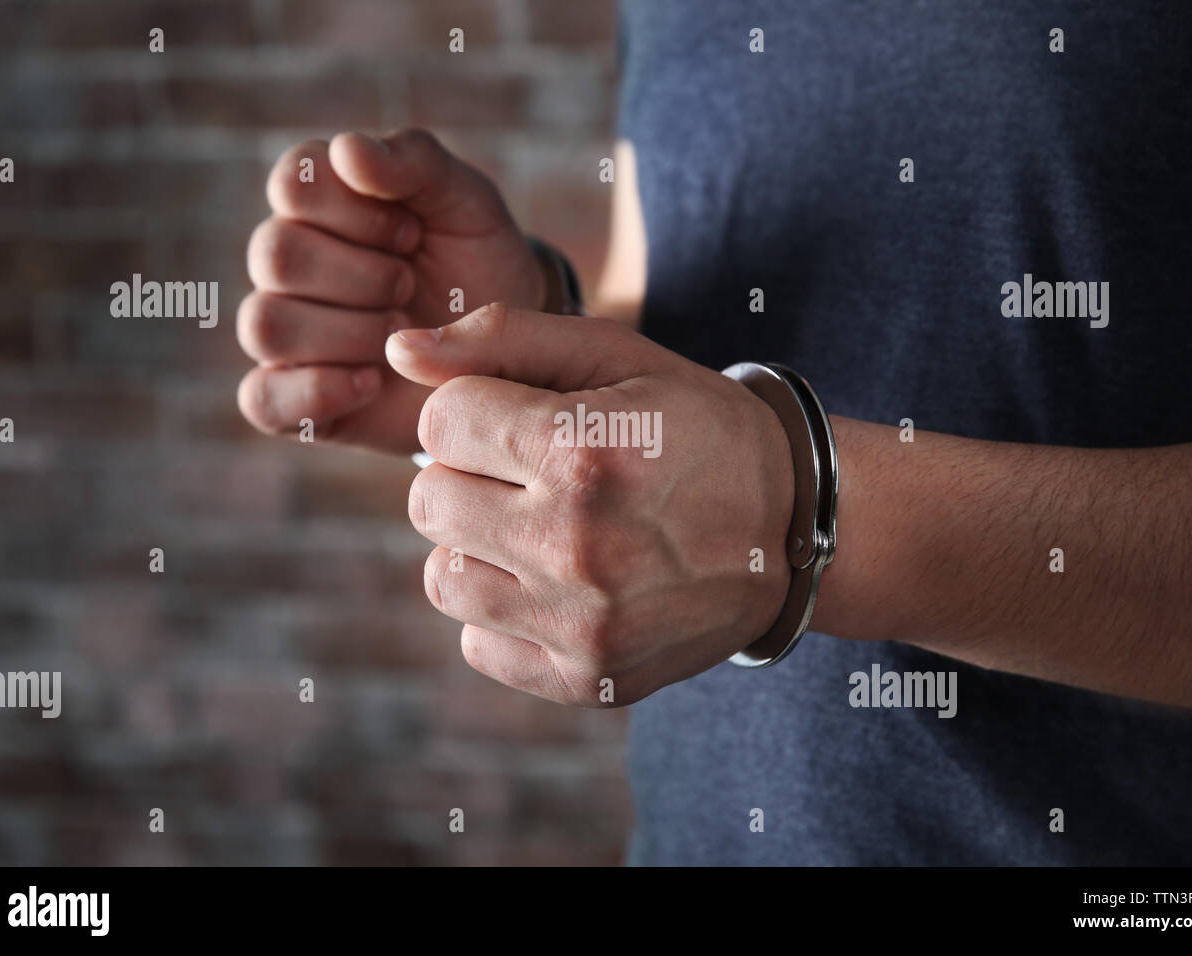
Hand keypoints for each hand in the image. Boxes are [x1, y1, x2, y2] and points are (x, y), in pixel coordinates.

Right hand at [237, 129, 544, 453]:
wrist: (507, 348)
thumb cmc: (476, 262)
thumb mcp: (464, 200)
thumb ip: (412, 160)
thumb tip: (346, 150)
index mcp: (317, 203)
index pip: (294, 184)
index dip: (360, 211)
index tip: (413, 233)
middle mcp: (287, 265)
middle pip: (274, 256)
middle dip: (363, 275)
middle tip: (412, 286)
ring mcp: (287, 334)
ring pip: (264, 326)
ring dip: (349, 332)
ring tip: (402, 335)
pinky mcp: (294, 400)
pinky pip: (262, 399)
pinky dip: (317, 391)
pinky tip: (373, 382)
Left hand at [387, 303, 795, 705]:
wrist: (791, 532)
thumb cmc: (696, 429)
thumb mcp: (618, 358)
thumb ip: (504, 339)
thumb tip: (399, 351)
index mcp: (582, 450)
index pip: (440, 423)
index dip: (475, 411)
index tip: (520, 418)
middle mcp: (574, 544)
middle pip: (429, 500)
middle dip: (469, 475)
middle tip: (533, 474)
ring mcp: (580, 623)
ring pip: (442, 578)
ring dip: (477, 546)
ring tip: (538, 529)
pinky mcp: (585, 677)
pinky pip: (477, 644)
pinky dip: (503, 612)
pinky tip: (554, 584)